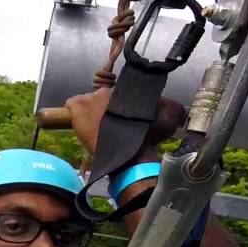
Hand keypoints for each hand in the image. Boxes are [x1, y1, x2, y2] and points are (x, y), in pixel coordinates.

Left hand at [64, 88, 185, 157]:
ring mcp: (92, 97)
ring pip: (86, 103)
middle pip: (100, 99)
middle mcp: (110, 90)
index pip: (116, 96)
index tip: (116, 121)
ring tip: (94, 131)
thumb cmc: (145, 141)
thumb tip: (176, 114)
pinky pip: (71, 106)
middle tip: (106, 128)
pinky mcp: (78, 106)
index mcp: (127, 93)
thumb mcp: (160, 122)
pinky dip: (72, 116)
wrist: (128, 156)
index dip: (114, 109)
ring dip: (90, 115)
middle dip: (102, 110)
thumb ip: (162, 112)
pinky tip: (79, 127)